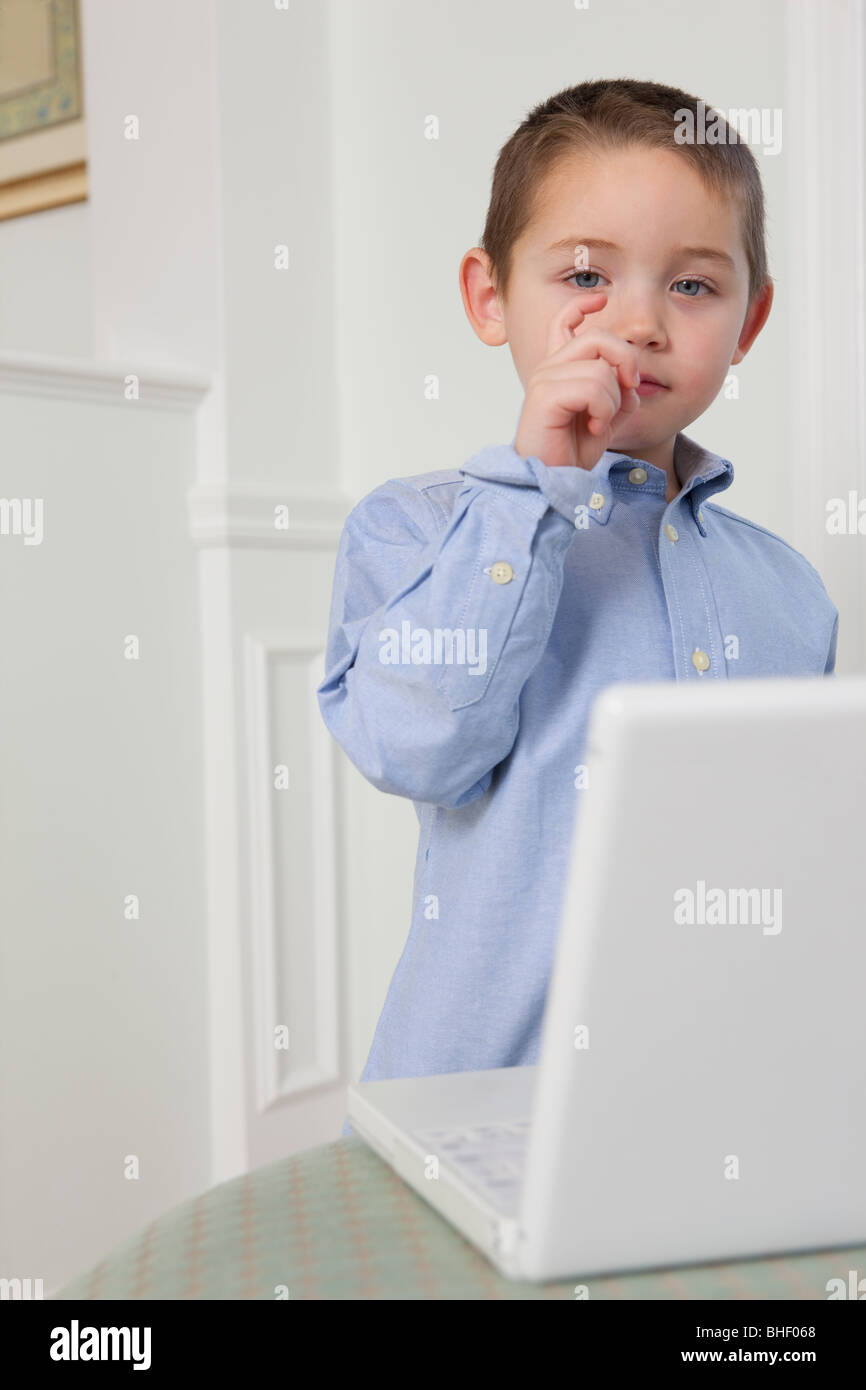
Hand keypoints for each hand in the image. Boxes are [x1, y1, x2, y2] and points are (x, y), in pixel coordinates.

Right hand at [514, 292, 641, 468]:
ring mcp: (544, 380)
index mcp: (560, 369)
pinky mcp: (544, 397)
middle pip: (598, 338)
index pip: (564, 321)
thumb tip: (631, 378)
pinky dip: (603, 410)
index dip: (583, 305)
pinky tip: (593, 428)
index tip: (600, 298)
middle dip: (626, 362)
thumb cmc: (573, 452)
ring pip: (600, 368)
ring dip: (612, 401)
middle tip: (628, 391)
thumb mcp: (606, 416)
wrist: (552, 482)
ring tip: (599, 423)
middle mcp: (549, 368)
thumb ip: (620, 391)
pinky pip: (592, 386)